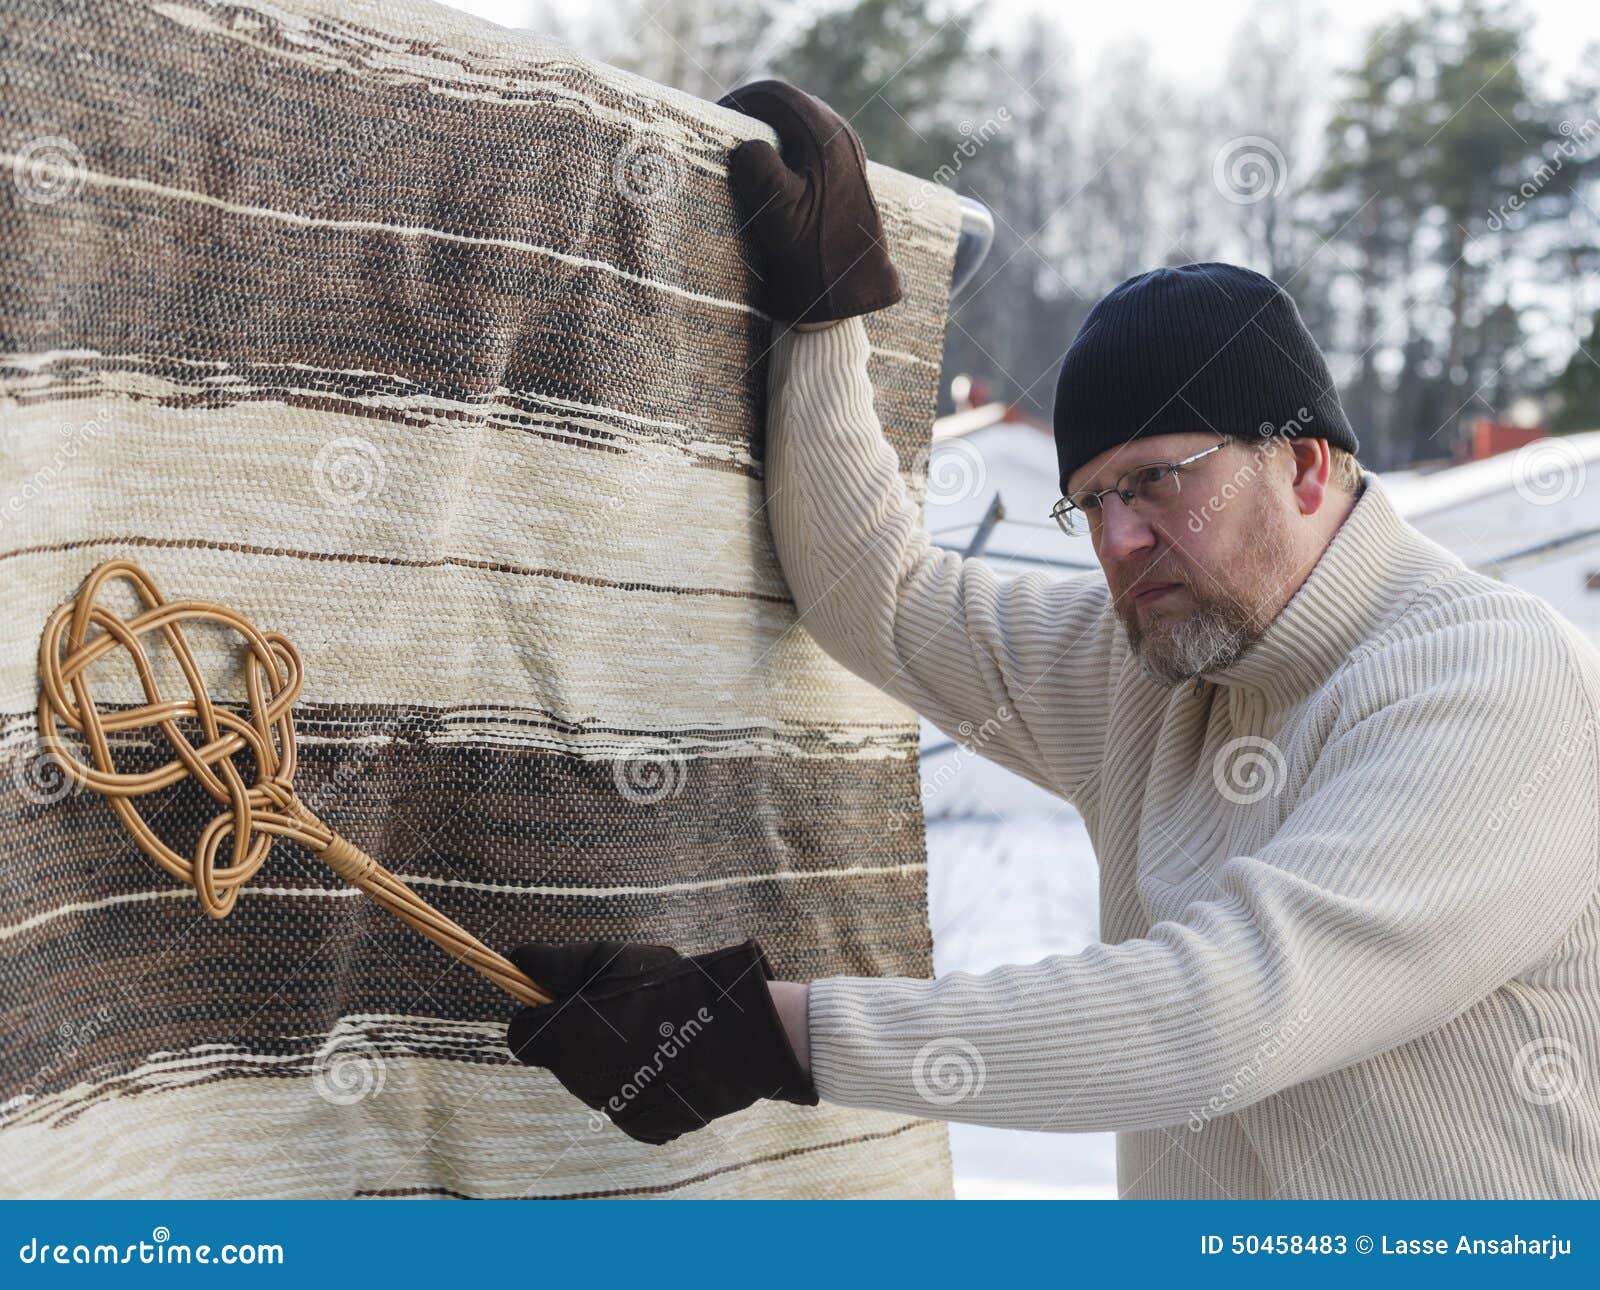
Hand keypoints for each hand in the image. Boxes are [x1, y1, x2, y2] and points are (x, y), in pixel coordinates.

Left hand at [505, 937, 817, 1144]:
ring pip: (596, 1081)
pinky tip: (668, 1060)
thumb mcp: (611, 958)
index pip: (522, 1036)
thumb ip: (558, 962)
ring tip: (653, 1032)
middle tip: (622, 1009)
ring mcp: (613, 1110)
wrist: (736, 1037)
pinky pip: (629, 1103)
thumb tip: (517, 958)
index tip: (565, 999)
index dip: (540, 1015)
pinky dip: (641, 1083)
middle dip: (579, 1034)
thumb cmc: (670, 989)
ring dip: (611, 1059)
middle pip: (562, 1058)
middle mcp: (581, 1083)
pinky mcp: (645, 1129)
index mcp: (564, 1040)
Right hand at [719, 78, 902, 325]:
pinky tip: (768, 177)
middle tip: (721, 136)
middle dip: (752, 116)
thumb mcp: (778, 210)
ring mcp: (847, 154)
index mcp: (825, 134)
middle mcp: (841, 136)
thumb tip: (745, 145)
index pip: (773, 96)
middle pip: (788, 107)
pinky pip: (809, 148)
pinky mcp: (846, 175)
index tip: (712, 118)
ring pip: (799, 127)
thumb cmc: (813, 252)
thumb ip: (759, 168)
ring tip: (740, 157)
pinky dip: (785, 152)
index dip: (738, 101)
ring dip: (768, 135)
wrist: (850, 291)